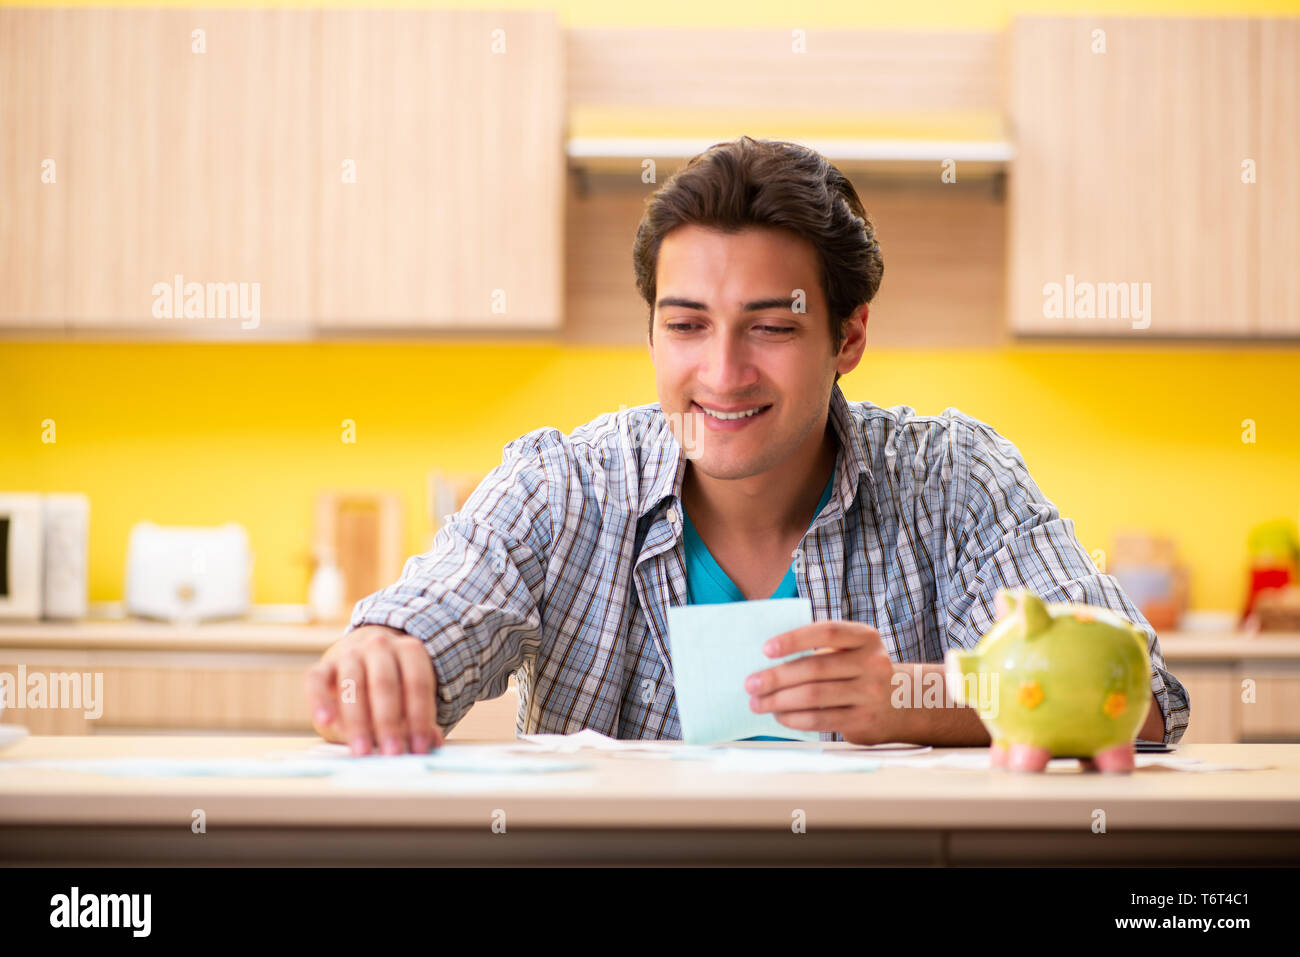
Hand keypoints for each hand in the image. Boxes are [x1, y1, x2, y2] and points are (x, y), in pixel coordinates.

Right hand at [303, 624, 445, 755]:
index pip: (417, 684)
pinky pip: (316, 681)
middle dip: (390, 723)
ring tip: (363, 751)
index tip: (420, 748)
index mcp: (409, 650)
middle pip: (385, 684)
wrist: (359, 662)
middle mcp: (379, 646)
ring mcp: (349, 654)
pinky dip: (320, 700)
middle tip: (393, 753)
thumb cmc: (389, 689)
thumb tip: (433, 742)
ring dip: (359, 721)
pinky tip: (326, 720)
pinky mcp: (322, 666)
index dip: (420, 718)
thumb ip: (419, 719)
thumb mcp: (409, 698)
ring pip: (353, 685)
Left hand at [744, 621, 900, 744]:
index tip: (766, 649)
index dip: (795, 639)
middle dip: (776, 677)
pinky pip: (821, 719)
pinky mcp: (864, 720)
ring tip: (758, 702)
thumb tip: (769, 658)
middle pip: (815, 668)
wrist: (905, 702)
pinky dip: (795, 718)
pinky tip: (779, 715)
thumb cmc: (861, 670)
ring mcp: (871, 693)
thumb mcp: (854, 650)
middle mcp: (872, 663)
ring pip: (814, 696)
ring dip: (780, 700)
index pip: (827, 632)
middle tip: (751, 683)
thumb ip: (822, 647)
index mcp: (865, 637)